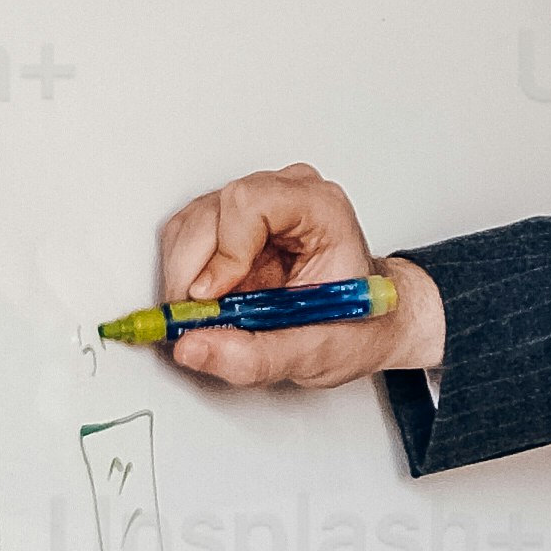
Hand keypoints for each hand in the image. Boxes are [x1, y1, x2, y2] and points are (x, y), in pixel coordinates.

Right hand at [152, 162, 445, 392]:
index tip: (213, 296)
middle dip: (194, 273)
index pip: (249, 203)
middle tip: (204, 320)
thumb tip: (192, 347)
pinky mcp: (229, 222)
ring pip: (189, 224)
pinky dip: (186, 276)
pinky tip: (214, 302)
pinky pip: (185, 237)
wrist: (365, 324)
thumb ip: (255, 356)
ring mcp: (255, 204)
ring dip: (187, 277)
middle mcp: (285, 195)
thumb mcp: (314, 354)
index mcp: (319, 209)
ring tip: (216, 315)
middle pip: (210, 213)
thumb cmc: (353, 327)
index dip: (223, 251)